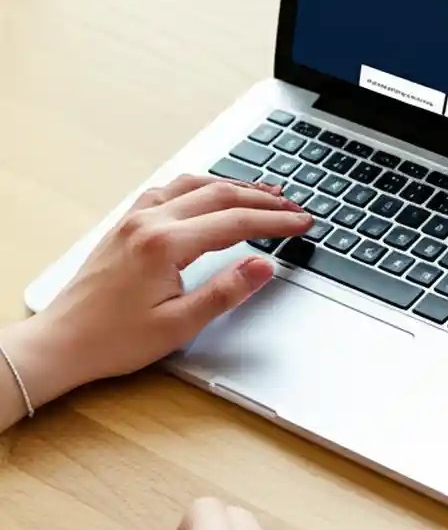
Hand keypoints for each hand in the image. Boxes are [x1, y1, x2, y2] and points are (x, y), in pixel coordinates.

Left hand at [0, 175, 311, 409]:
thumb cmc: (113, 340)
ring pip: (193, 185)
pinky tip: (209, 193)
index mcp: (165, 245)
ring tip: (264, 192)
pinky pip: (167, 190)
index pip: (235, 222)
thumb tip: (265, 265)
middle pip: (218, 195)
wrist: (61, 343)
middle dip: (262, 200)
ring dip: (233, 186)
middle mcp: (148, 223)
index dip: (275, 222)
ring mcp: (134, 220)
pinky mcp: (125, 226)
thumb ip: (226, 291)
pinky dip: (199, 186)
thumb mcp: (179, 324)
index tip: (303, 222)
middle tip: (294, 207)